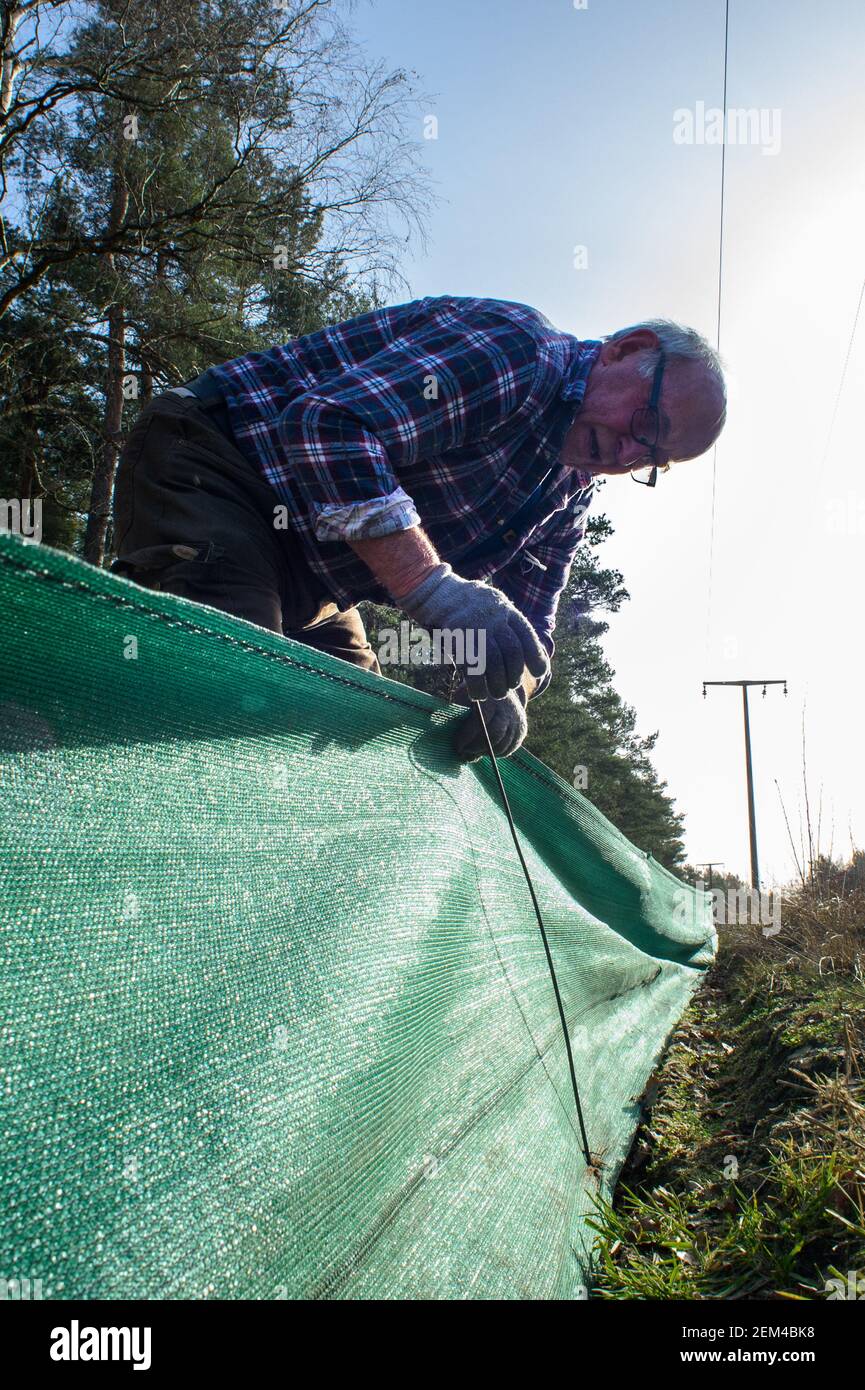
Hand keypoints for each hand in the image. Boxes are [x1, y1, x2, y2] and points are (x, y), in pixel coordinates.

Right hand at [400, 563, 548, 700]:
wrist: (434, 591)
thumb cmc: (465, 604)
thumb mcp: (492, 605)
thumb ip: (507, 624)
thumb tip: (524, 652)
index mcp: (505, 609)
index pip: (527, 636)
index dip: (536, 657)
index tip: (539, 673)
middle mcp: (493, 617)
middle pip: (512, 651)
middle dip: (514, 674)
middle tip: (510, 686)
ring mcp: (474, 626)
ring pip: (494, 661)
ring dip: (497, 684)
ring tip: (496, 694)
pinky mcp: (456, 637)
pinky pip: (471, 667)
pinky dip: (477, 686)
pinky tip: (477, 695)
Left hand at [452, 687, 527, 761]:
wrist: (501, 688)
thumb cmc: (475, 696)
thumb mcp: (464, 697)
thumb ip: (459, 713)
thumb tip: (450, 736)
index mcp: (491, 699)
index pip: (481, 722)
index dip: (468, 736)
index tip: (458, 745)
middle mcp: (507, 710)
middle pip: (495, 735)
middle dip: (477, 747)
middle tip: (464, 752)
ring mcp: (517, 721)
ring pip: (503, 744)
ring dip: (486, 753)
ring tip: (473, 753)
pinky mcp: (522, 730)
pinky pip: (510, 748)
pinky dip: (497, 754)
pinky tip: (485, 752)